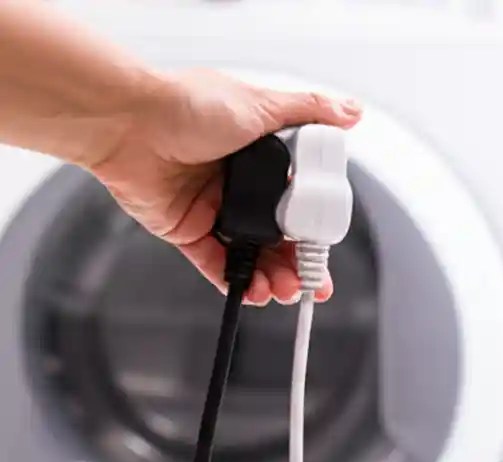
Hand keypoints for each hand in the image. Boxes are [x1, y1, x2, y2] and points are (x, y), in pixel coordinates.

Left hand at [89, 69, 362, 304]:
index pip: (301, 203)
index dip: (316, 229)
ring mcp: (215, 209)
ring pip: (253, 253)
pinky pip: (216, 263)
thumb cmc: (186, 105)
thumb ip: (310, 111)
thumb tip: (351, 112)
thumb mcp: (261, 104)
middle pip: (280, 235)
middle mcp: (241, 184)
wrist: (127, 122)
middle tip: (313, 285)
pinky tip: (253, 291)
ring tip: (284, 291)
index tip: (326, 249)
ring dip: (272, 277)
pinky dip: (235, 280)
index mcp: (262, 157)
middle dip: (299, 265)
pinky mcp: (187, 229)